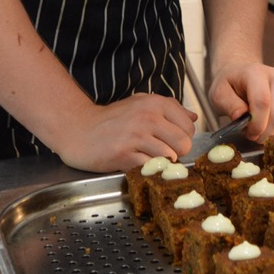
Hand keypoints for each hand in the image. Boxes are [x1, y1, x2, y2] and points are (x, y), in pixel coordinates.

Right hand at [52, 93, 196, 172]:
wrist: (79, 129)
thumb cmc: (112, 118)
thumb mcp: (141, 103)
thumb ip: (170, 108)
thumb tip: (194, 116)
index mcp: (155, 103)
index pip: (189, 126)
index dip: (184, 137)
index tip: (173, 141)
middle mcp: (148, 117)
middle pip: (183, 144)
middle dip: (177, 153)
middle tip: (164, 153)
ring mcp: (136, 136)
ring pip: (168, 157)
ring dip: (161, 163)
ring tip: (148, 158)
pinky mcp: (124, 155)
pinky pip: (149, 167)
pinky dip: (147, 170)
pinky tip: (138, 163)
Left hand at [207, 59, 273, 143]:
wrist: (241, 73)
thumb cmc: (230, 84)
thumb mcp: (219, 94)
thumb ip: (229, 105)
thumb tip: (240, 116)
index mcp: (256, 73)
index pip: (262, 102)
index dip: (257, 123)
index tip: (248, 133)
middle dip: (265, 131)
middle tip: (251, 135)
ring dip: (270, 131)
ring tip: (255, 128)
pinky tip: (264, 123)